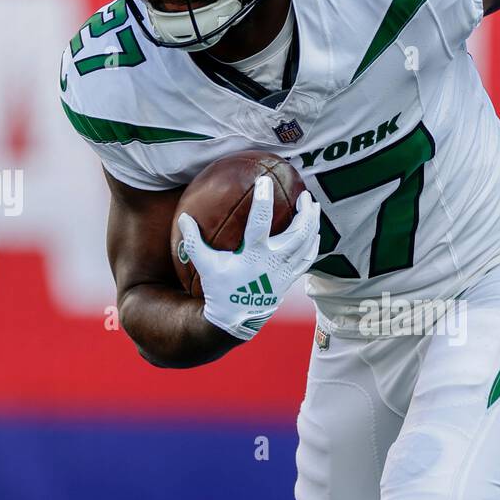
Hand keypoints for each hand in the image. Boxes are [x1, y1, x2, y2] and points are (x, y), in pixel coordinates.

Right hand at [177, 176, 320, 340]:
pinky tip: (315, 233)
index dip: (263, 200)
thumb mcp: (205, 265)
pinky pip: (308, 260)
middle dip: (304, 213)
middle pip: (297, 234)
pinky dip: (314, 245)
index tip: (265, 180)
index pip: (260, 222)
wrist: (236, 319)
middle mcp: (272, 262)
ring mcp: (284, 272)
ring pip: (306, 245)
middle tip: (305, 195)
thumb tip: (183, 217)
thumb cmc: (220, 289)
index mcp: (252, 255)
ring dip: (313, 224)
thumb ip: (193, 241)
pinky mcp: (289, 279)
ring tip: (315, 207)